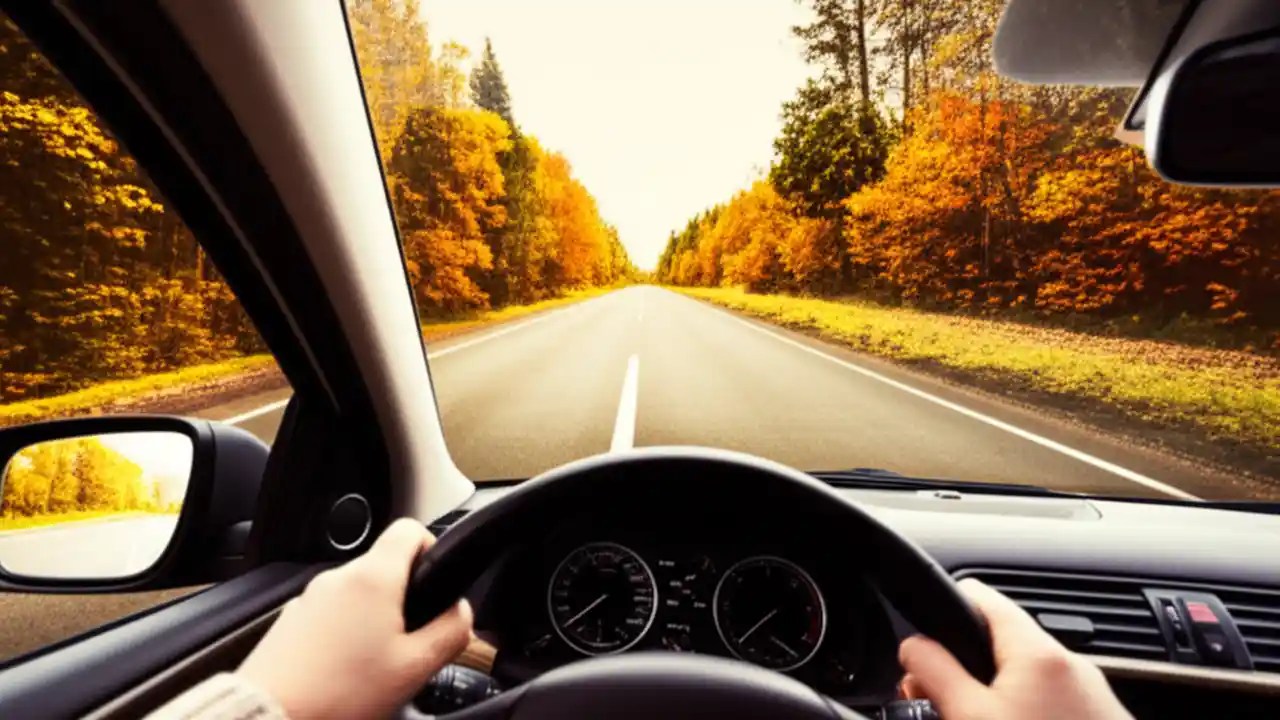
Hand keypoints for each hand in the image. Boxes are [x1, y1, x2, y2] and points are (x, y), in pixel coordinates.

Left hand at [238, 518, 472, 719]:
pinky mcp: (289, 622)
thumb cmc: (341, 695)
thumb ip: (451, 631)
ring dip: (372, 620)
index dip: (431, 549)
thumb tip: (462, 612)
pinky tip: (343, 674)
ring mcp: (308, 598)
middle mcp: (338, 578)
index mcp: (373, 578)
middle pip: (385, 568)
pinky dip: (343, 636)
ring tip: (374, 667)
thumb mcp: (415, 668)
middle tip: (410, 645)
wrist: (268, 718)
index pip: (410, 529)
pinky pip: (329, 616)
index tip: (435, 584)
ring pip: (357, 595)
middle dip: (403, 599)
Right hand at [898, 578, 1132, 719]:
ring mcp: (1091, 697)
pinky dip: (1019, 715)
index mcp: (1038, 651)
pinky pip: (1047, 706)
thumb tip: (913, 646)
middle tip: (931, 703)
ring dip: (986, 696)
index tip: (920, 648)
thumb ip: (935, 673)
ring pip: (1022, 679)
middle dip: (960, 668)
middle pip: (998, 643)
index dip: (942, 612)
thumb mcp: (969, 718)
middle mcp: (1072, 666)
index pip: (980, 596)